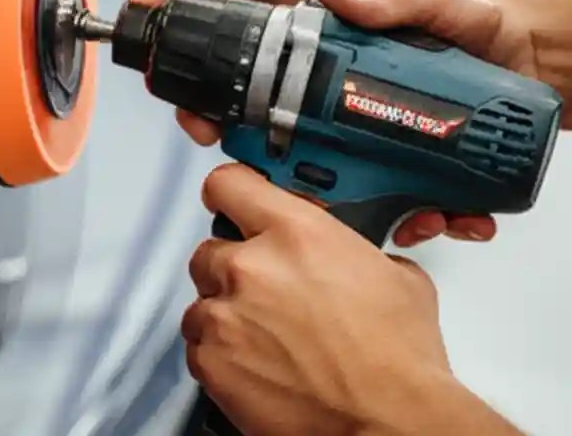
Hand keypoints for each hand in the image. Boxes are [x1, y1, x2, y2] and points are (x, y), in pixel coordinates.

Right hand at [133, 0, 558, 246]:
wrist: (527, 73)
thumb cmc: (478, 23)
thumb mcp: (441, 2)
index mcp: (315, 4)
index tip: (143, 12)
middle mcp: (310, 53)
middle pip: (230, 75)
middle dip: (206, 107)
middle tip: (205, 131)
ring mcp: (327, 102)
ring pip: (270, 140)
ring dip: (279, 174)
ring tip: (320, 193)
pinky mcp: (355, 144)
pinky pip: (330, 177)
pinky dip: (355, 205)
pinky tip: (406, 213)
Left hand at [184, 164, 521, 435]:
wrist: (390, 423)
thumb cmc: (397, 361)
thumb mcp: (395, 277)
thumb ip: (352, 250)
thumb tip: (344, 254)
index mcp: (295, 233)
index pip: (229, 184)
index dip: (230, 193)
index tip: (231, 201)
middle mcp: (251, 267)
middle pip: (210, 249)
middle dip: (234, 269)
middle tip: (268, 294)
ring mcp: (224, 314)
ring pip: (202, 300)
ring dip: (226, 314)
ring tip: (268, 339)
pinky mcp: (210, 361)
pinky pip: (198, 346)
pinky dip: (220, 354)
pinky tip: (258, 365)